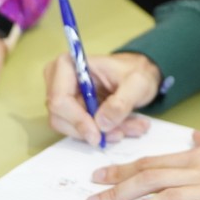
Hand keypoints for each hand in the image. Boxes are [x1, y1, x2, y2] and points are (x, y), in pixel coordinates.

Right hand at [44, 52, 159, 145]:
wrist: (140, 74)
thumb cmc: (135, 70)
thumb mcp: (137, 83)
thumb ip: (121, 102)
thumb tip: (101, 123)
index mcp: (68, 65)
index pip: (60, 99)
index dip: (77, 120)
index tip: (98, 134)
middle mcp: (59, 82)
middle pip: (62, 118)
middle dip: (93, 129)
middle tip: (121, 132)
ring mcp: (64, 98)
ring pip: (73, 128)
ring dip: (102, 134)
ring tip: (129, 128)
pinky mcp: (72, 112)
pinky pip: (81, 131)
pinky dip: (103, 133)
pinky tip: (123, 127)